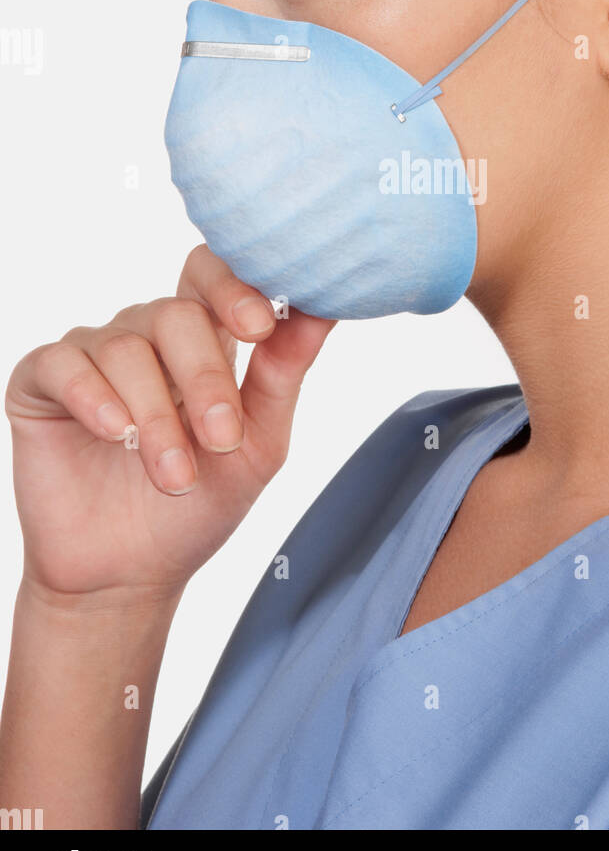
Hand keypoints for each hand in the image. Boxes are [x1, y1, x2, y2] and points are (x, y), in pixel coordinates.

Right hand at [4, 246, 334, 603]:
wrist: (129, 576)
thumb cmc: (200, 504)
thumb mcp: (258, 444)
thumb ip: (285, 373)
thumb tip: (325, 308)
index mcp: (203, 338)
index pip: (213, 274)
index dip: (234, 287)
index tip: (260, 326)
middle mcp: (146, 334)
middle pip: (177, 314)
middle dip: (205, 379)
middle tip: (222, 439)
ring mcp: (92, 353)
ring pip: (126, 348)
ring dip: (156, 417)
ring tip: (173, 477)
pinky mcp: (41, 381)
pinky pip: (64, 364)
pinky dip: (93, 396)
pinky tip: (113, 432)